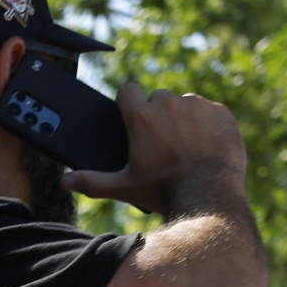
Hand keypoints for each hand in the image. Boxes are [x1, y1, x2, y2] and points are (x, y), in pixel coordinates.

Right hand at [67, 84, 246, 215]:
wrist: (208, 197)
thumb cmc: (163, 190)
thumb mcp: (123, 187)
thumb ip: (91, 181)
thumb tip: (65, 181)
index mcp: (141, 117)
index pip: (127, 89)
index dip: (128, 102)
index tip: (133, 115)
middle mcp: (169, 104)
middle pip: (157, 97)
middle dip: (158, 114)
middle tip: (162, 141)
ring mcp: (198, 106)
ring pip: (185, 103)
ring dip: (184, 118)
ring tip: (186, 145)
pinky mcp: (222, 113)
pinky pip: (211, 111)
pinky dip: (208, 124)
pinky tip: (206, 145)